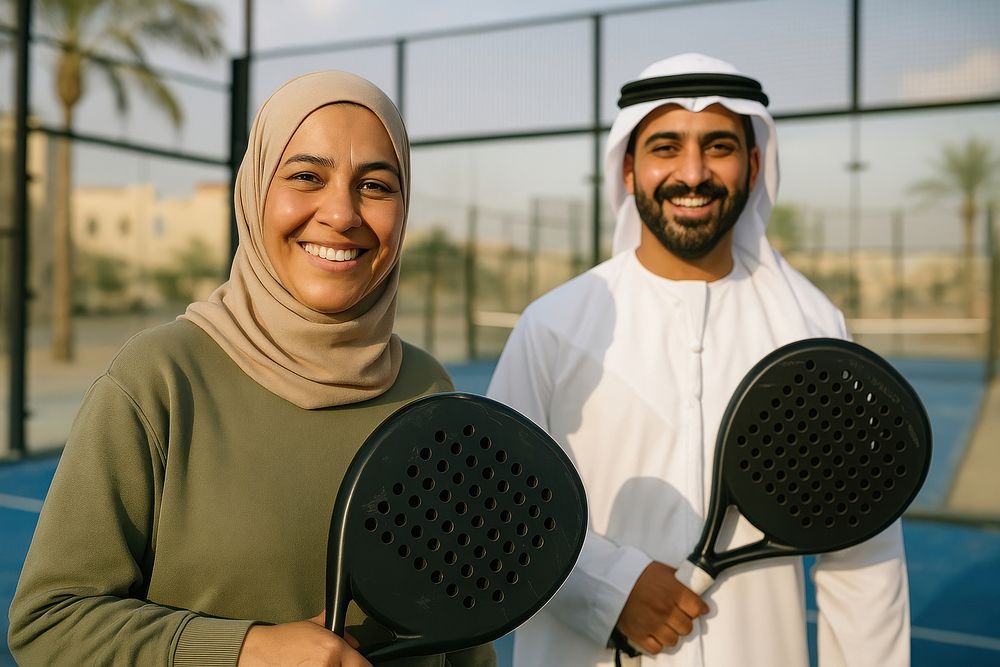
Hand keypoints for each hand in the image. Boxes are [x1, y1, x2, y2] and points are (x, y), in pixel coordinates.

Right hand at [238, 611, 371, 666]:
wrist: (258, 652)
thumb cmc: (283, 641)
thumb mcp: (315, 627)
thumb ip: (340, 634)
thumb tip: (354, 643)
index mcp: (333, 649)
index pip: (363, 666)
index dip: (363, 666)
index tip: (360, 666)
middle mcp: (327, 666)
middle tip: (332, 664)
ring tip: (316, 664)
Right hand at [615, 561, 709, 653]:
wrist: (612, 579)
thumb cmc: (638, 572)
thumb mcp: (662, 570)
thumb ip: (679, 581)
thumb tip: (693, 589)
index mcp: (673, 592)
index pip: (697, 608)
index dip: (698, 608)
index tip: (696, 608)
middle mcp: (665, 610)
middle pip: (687, 627)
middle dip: (684, 621)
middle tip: (677, 616)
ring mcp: (652, 624)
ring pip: (673, 640)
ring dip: (671, 633)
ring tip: (665, 625)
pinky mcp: (639, 634)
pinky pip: (656, 648)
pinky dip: (657, 643)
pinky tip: (655, 633)